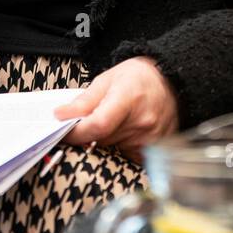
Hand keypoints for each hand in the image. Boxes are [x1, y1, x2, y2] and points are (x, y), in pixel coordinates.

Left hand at [53, 57, 179, 164]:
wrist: (172, 82)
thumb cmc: (140, 77)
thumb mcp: (108, 79)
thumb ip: (84, 101)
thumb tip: (60, 115)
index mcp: (128, 98)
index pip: (98, 125)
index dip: (77, 132)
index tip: (64, 130)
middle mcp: (142, 121)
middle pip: (102, 139)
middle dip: (90, 132)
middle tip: (94, 116)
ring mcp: (151, 138)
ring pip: (113, 148)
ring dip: (107, 137)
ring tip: (118, 117)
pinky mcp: (155, 149)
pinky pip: (127, 154)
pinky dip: (121, 144)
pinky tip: (128, 128)